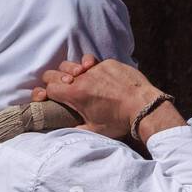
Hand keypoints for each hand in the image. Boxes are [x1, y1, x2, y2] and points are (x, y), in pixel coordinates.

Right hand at [33, 56, 161, 139]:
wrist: (143, 107)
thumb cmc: (118, 120)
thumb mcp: (94, 130)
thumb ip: (75, 127)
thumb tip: (65, 129)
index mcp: (74, 94)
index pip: (49, 87)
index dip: (47, 93)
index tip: (52, 97)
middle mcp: (81, 78)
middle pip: (53, 72)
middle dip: (53, 79)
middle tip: (62, 87)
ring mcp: (95, 68)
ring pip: (72, 64)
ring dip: (70, 71)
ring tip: (77, 78)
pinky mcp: (108, 63)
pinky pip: (93, 61)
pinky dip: (90, 67)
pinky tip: (95, 74)